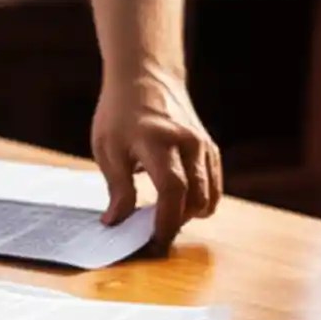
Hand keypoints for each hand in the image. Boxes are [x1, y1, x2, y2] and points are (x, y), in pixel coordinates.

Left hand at [91, 69, 221, 250]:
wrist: (146, 77)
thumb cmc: (120, 113)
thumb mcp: (107, 149)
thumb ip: (117, 188)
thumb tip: (115, 223)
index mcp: (158, 142)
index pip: (172, 189)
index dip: (166, 221)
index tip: (153, 242)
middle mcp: (188, 143)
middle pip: (197, 197)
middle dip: (178, 223)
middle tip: (153, 236)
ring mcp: (203, 145)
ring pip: (210, 194)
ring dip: (190, 214)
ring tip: (162, 219)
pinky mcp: (210, 148)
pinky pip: (213, 184)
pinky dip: (199, 201)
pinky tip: (176, 205)